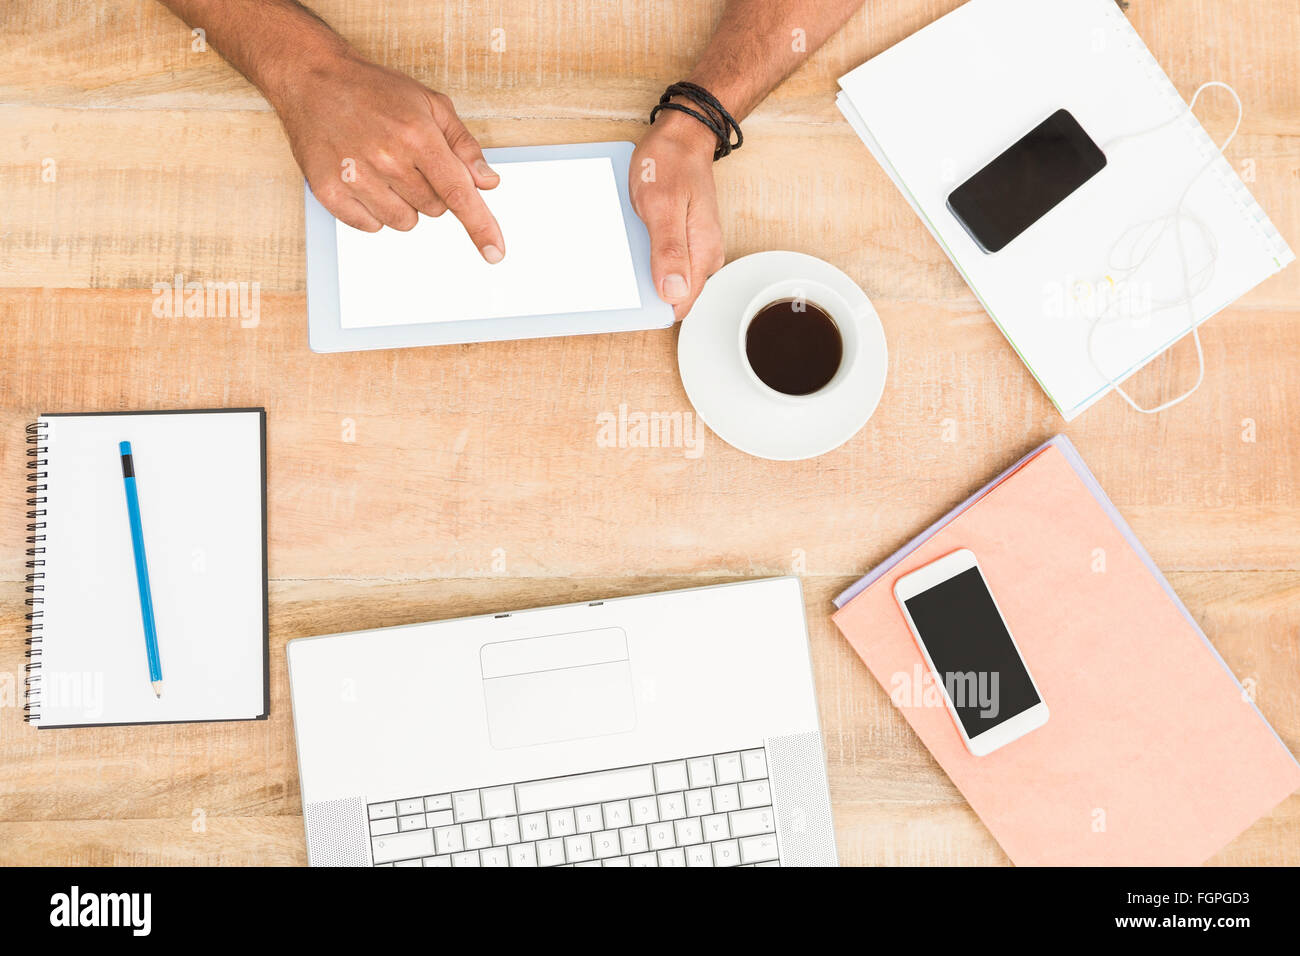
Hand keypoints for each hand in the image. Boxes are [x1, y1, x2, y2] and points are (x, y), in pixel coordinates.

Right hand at [275, 50, 504, 260]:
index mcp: (417, 136)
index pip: (458, 194)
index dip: (480, 227)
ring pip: (404, 222)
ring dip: (401, 203)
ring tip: (382, 168)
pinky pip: (371, 226)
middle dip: (429, 191)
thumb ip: (463, 146)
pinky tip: (362, 178)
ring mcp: (356, 176)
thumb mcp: (430, 104)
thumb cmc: (374, 90)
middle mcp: (387, 159)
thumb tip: (488, 183)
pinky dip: (372, 210)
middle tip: (407, 161)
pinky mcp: (329, 191)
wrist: (313, 77)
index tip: (495, 253)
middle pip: (434, 210)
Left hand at [629, 110, 725, 320]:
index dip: (653, 304)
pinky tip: (634, 240)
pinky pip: (664, 260)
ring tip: (628, 247)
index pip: (679, 305)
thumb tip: (673, 293)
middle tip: (623, 263)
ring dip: (644, 270)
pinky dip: (646, 254)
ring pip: (666, 278)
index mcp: (703, 254)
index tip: (629, 293)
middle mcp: (704, 257)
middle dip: (646, 287)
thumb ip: (670, 251)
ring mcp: (695, 248)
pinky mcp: (684, 240)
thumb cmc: (671, 164)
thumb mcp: (663, 206)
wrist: (682, 136)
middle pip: (672, 294)